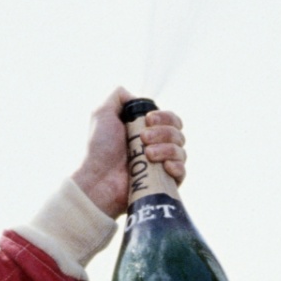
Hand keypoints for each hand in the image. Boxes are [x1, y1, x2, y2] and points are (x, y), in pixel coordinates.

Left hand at [71, 88, 187, 217]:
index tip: (149, 120)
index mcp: (147, 130)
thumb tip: (136, 96)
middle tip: (143, 138)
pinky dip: (176, 165)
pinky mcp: (165, 183)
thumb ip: (118, 96)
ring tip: (147, 154)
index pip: (171, 119)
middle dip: (164, 132)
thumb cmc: (98, 148)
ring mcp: (162, 165)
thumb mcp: (102, 113)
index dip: (165, 117)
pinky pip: (183, 171)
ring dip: (167, 149)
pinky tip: (164, 166)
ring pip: (181, 150)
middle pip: (179, 133)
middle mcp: (157, 146)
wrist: (98, 178)